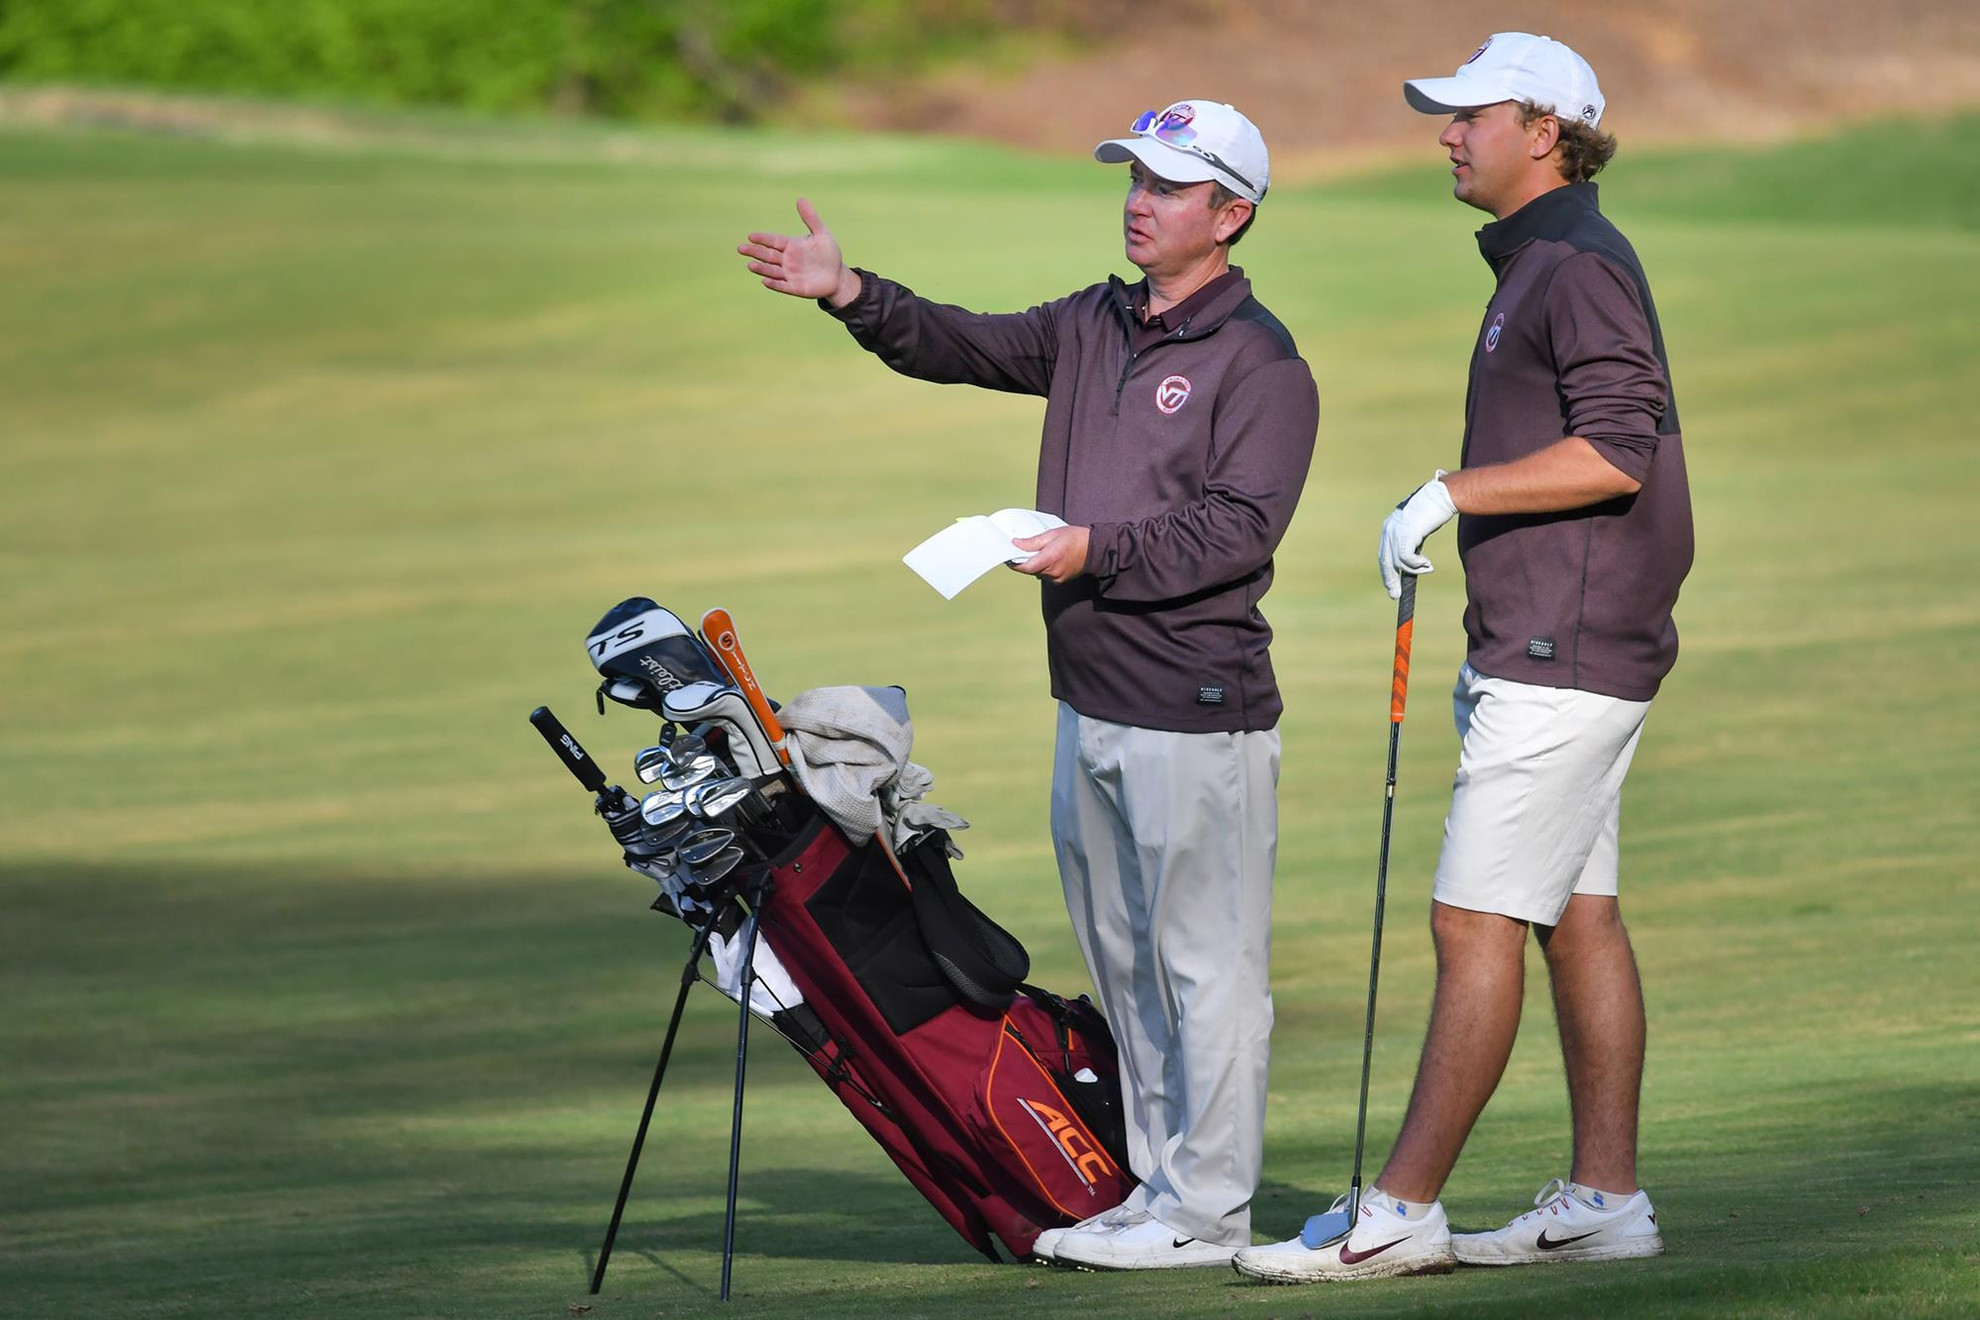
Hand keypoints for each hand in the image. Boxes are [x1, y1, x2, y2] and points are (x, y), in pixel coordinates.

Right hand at [738, 198, 860, 304]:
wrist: (837, 276)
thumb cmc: (828, 253)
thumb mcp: (822, 234)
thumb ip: (811, 218)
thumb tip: (801, 199)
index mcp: (791, 245)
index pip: (773, 241)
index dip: (763, 239)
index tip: (751, 236)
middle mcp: (787, 260)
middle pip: (767, 255)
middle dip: (754, 252)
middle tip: (741, 248)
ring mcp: (790, 274)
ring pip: (772, 271)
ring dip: (761, 268)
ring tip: (750, 265)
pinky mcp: (795, 287)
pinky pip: (782, 286)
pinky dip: (774, 284)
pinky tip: (765, 281)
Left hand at [1011, 526, 1090, 583]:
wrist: (1094, 549)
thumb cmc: (1075, 538)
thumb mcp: (1052, 534)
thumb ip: (1032, 541)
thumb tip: (1016, 544)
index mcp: (1050, 559)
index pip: (1025, 567)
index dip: (1014, 563)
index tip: (1008, 557)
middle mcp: (1052, 572)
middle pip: (1030, 570)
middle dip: (1024, 561)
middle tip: (1021, 550)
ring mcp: (1057, 578)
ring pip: (1037, 573)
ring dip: (1034, 564)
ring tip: (1040, 551)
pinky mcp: (1059, 580)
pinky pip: (1045, 575)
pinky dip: (1042, 567)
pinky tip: (1048, 557)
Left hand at [1378, 471, 1457, 599]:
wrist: (1442, 494)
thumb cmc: (1435, 508)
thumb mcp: (1420, 526)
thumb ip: (1414, 539)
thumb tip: (1416, 559)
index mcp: (1390, 526)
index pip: (1384, 554)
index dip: (1387, 571)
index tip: (1391, 585)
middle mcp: (1389, 529)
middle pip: (1385, 561)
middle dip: (1390, 580)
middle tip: (1395, 595)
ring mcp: (1396, 532)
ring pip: (1398, 562)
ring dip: (1414, 569)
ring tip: (1428, 567)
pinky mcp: (1406, 534)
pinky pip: (1407, 559)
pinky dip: (1418, 565)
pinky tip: (1428, 564)